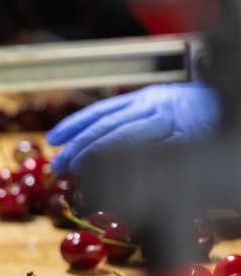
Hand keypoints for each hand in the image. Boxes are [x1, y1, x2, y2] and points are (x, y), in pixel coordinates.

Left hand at [47, 83, 220, 174]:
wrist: (236, 109)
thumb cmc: (205, 116)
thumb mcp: (166, 111)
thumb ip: (136, 123)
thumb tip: (95, 147)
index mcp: (149, 98)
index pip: (103, 111)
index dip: (75, 124)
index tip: (53, 139)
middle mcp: (158, 104)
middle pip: (108, 125)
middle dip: (80, 146)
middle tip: (59, 166)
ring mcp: (175, 120)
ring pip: (125, 134)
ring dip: (97, 154)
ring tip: (77, 171)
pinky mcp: (191, 137)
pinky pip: (155, 150)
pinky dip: (131, 162)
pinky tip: (111, 177)